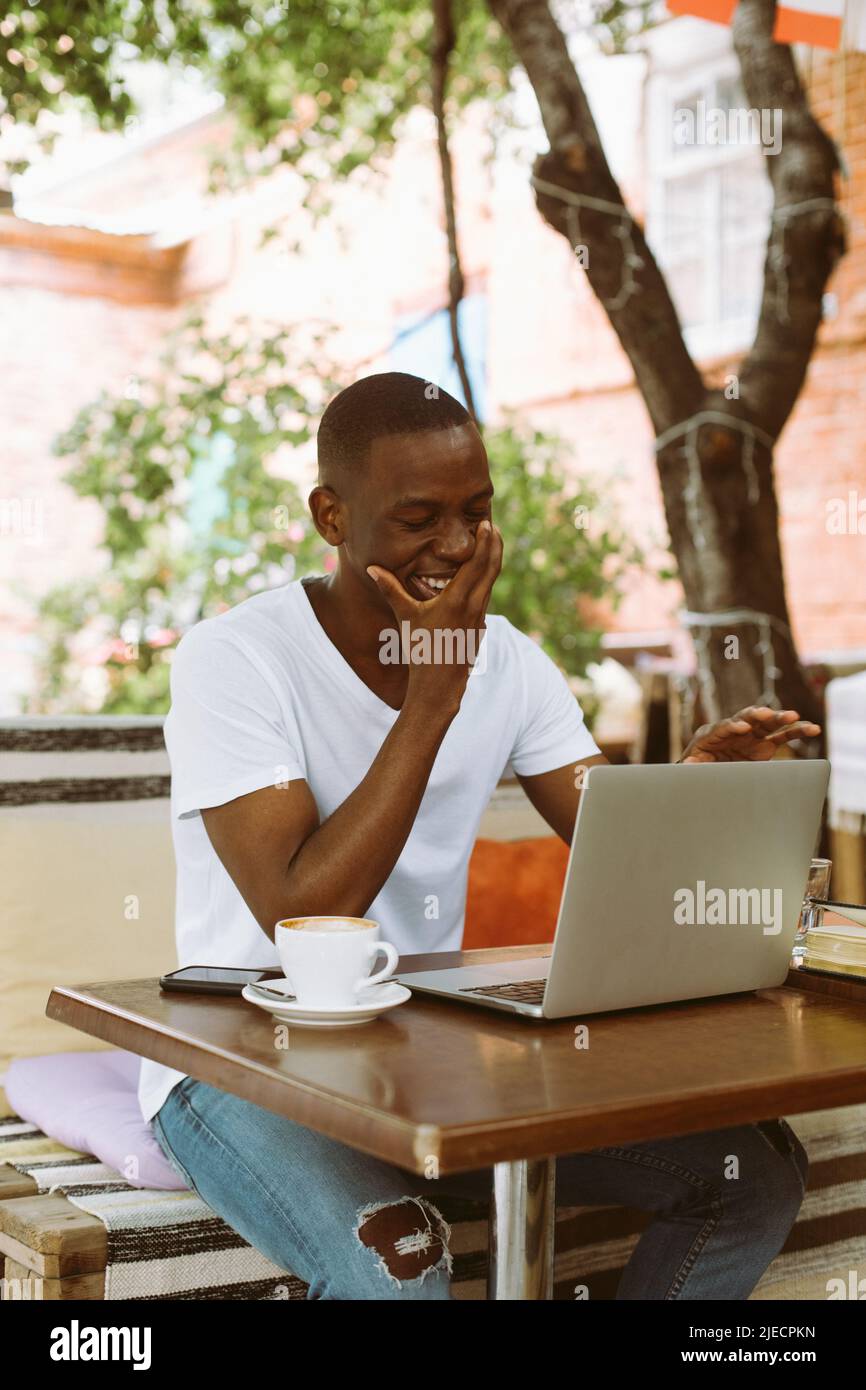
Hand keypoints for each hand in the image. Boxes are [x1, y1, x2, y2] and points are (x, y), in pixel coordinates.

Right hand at [366, 520, 502, 714]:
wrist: (438, 686)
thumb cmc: (421, 652)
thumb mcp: (405, 617)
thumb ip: (391, 589)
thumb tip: (371, 567)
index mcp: (458, 600)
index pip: (478, 563)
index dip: (485, 542)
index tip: (488, 523)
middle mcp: (474, 607)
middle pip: (492, 569)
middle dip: (495, 546)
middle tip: (494, 526)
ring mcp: (479, 618)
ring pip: (490, 583)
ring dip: (492, 562)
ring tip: (490, 544)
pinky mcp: (478, 627)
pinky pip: (485, 597)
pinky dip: (485, 580)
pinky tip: (479, 576)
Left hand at [680, 705, 821, 762]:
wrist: (708, 769)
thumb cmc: (697, 765)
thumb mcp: (692, 766)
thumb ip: (691, 765)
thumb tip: (688, 764)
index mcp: (713, 734)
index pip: (723, 727)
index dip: (732, 726)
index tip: (742, 728)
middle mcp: (734, 730)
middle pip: (746, 718)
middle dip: (756, 716)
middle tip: (766, 714)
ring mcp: (751, 735)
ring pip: (767, 723)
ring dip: (780, 718)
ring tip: (795, 716)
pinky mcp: (764, 743)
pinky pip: (782, 735)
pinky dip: (796, 731)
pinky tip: (812, 729)